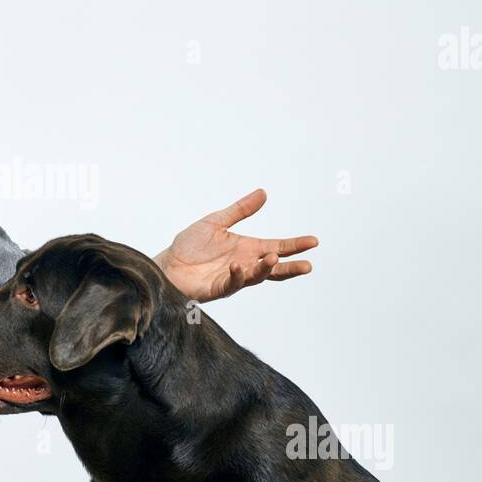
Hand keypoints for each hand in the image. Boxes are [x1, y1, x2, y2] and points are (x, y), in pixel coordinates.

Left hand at [153, 188, 317, 302]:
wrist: (167, 264)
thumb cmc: (190, 246)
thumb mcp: (216, 222)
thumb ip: (240, 210)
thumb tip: (263, 193)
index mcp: (247, 249)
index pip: (277, 246)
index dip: (295, 245)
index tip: (314, 241)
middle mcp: (245, 264)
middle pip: (274, 268)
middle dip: (291, 267)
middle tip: (308, 266)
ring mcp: (233, 278)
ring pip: (256, 277)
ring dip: (265, 269)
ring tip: (274, 258)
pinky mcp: (219, 288)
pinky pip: (232, 283)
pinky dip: (237, 275)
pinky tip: (238, 266)